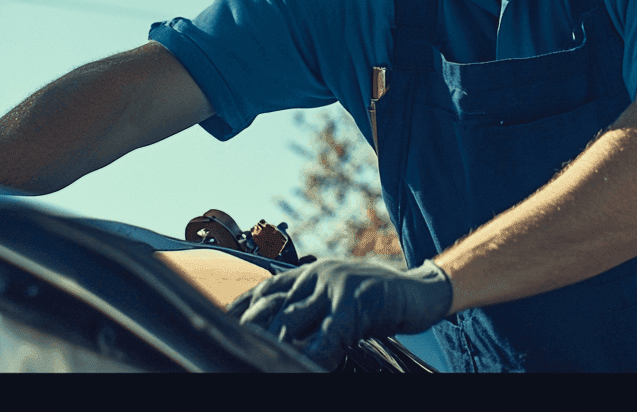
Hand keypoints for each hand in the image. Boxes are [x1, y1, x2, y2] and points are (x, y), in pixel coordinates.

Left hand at [226, 258, 451, 369]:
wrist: (418, 289)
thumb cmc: (375, 298)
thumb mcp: (335, 295)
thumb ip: (308, 306)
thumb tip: (278, 329)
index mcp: (309, 272)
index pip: (264, 289)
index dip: (240, 307)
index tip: (219, 322)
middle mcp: (316, 275)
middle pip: (272, 305)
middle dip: (251, 328)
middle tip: (232, 346)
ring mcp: (334, 285)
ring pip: (292, 318)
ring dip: (274, 342)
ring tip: (257, 357)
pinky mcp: (355, 301)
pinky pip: (329, 331)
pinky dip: (315, 350)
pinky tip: (307, 363)